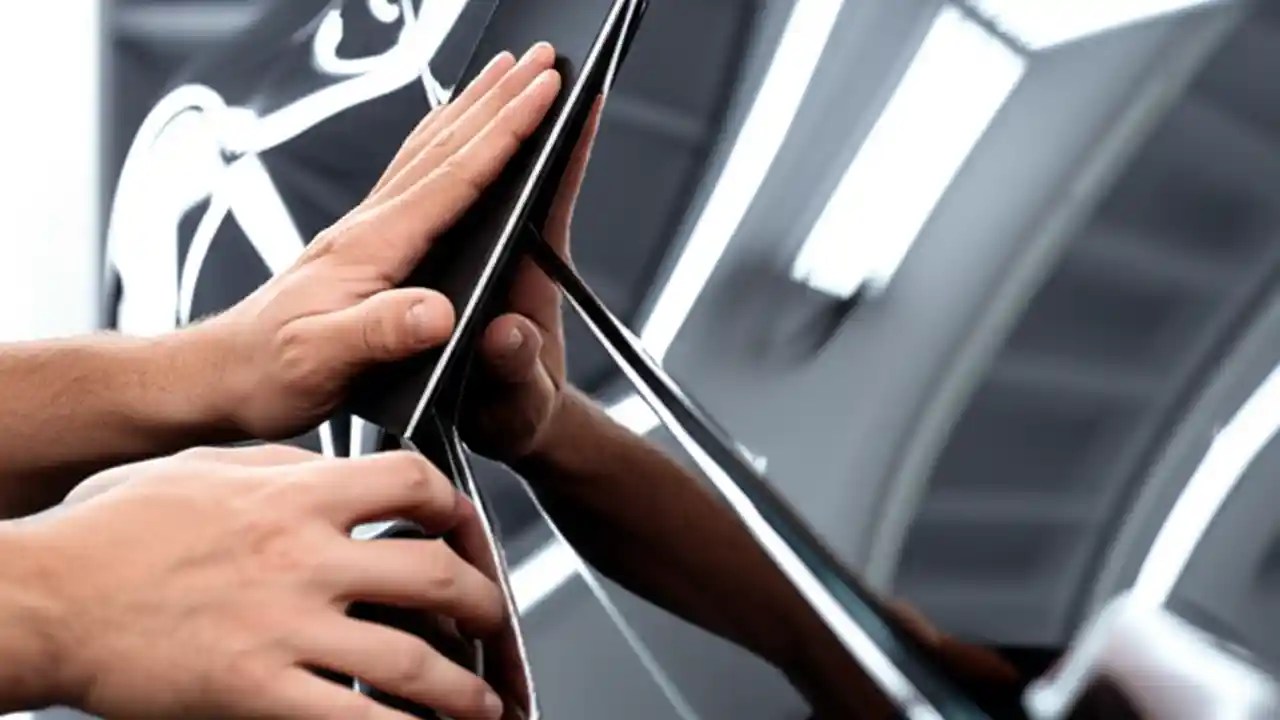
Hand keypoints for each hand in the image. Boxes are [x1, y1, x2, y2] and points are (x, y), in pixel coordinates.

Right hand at [20, 446, 508, 719]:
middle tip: (489, 621)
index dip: (453, 508)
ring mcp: (285, 625)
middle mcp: (304, 556)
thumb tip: (330, 469)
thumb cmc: (115, 530)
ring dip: (463, 689)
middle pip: (434, 574)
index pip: (413, 483)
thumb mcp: (206, 469)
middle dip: (481, 603)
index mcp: (295, 494)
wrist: (47, 596)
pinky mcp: (257, 689)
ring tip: (482, 702)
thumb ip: (279, 468)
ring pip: (412, 661)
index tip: (461, 531)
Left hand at [190, 44, 561, 440]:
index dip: (504, 134)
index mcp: (371, 249)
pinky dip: (443, 141)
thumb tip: (438, 312)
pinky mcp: (363, 247)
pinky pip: (414, 175)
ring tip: (506, 75)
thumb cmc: (265, 373)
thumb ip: (381, 333)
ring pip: (430, 152)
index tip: (543, 95)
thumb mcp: (322, 362)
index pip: (452, 179)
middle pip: (446, 148)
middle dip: (500, 99)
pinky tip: (450, 132)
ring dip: (474, 109)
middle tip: (542, 60)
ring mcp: (365, 233)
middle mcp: (368, 228)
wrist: (218, 376)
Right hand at [464, 97, 604, 460]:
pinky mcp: (487, 263)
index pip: (554, 194)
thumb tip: (508, 335)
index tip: (577, 90)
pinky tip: (463, 137)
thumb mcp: (511, 403)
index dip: (567, 142)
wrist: (519, 425)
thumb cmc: (519, 414)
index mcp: (530, 276)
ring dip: (506, 126)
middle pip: (534, 171)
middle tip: (541, 52)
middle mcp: (523, 255)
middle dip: (538, 111)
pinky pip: (481, 200)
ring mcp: (505, 256)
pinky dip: (474, 163)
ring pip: (507, 179)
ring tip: (505, 72)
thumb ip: (511, 372)